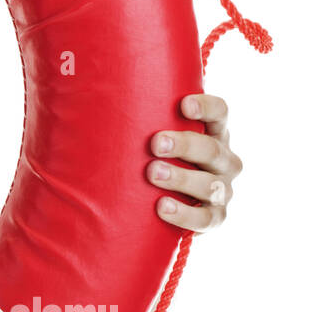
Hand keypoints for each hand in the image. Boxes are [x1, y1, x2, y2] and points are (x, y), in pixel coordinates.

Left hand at [146, 93, 241, 231]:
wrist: (164, 203)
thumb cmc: (154, 156)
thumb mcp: (153, 135)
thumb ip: (138, 117)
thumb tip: (86, 93)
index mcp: (214, 133)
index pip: (220, 113)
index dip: (206, 107)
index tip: (183, 105)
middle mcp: (224, 160)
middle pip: (212, 149)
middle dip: (184, 145)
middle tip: (156, 143)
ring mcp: (223, 190)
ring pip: (210, 184)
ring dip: (181, 178)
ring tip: (153, 173)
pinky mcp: (216, 217)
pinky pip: (206, 218)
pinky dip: (184, 213)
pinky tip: (162, 206)